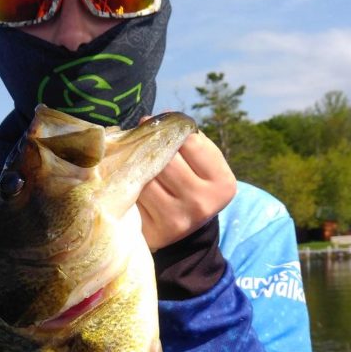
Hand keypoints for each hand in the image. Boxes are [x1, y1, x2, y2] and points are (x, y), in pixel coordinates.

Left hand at [138, 130, 236, 251]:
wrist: (188, 233)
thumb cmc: (193, 185)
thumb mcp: (202, 163)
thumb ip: (186, 139)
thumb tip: (153, 118)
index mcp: (222, 183)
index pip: (190, 142)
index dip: (172, 128)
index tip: (162, 124)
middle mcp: (202, 203)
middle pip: (166, 160)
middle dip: (153, 146)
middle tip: (143, 138)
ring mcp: (177, 220)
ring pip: (147, 177)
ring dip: (138, 165)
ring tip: (136, 158)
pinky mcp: (154, 231)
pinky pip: (134, 196)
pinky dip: (129, 184)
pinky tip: (131, 181)